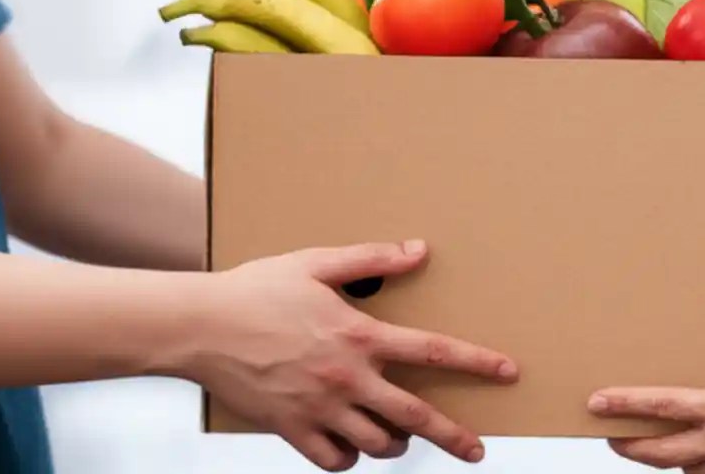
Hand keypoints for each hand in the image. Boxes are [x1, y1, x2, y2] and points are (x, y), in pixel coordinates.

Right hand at [180, 241, 517, 470]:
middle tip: (477, 450)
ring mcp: (319, 409)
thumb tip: (418, 251)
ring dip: (396, 443)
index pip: (432, 351)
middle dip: (454, 436)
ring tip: (400, 437)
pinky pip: (334, 461)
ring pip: (378, 444)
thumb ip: (371, 259)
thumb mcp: (316, 263)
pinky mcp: (291, 430)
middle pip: (416, 416)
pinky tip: (352, 447)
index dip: (475, 362)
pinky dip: (349, 459)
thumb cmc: (255, 290)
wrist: (197, 327)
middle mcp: (347, 378)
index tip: (507, 371)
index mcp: (359, 335)